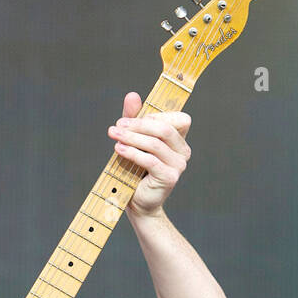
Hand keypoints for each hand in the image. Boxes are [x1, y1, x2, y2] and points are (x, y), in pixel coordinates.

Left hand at [107, 92, 190, 217]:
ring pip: (156, 143)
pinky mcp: (169, 177)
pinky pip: (150, 160)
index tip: (130, 119)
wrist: (136, 203)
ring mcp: (179, 165)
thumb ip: (134, 118)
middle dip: (139, 124)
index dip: (156, 115)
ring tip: (113, 135)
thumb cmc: (134, 170)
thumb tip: (132, 95)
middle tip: (117, 125)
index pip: (178, 118)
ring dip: (132, 137)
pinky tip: (118, 149)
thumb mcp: (133, 140)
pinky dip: (132, 152)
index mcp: (179, 140)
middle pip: (164, 129)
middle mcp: (183, 152)